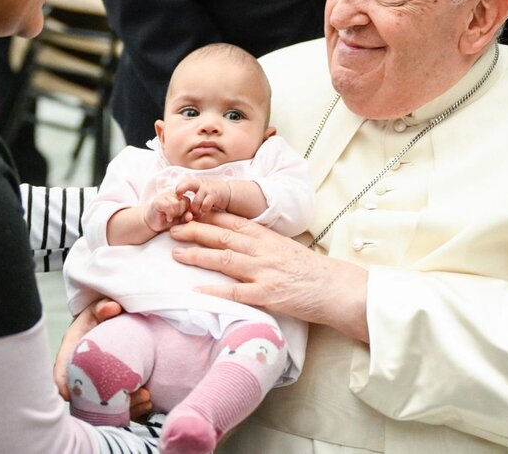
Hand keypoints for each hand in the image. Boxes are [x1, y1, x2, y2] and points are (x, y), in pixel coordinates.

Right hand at [53, 299, 152, 418]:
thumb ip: (102, 307)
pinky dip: (136, 409)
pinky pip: (121, 408)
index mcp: (73, 353)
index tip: (67, 394)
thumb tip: (112, 308)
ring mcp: (99, 386)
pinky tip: (148, 402)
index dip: (62, 382)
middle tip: (124, 398)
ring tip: (146, 396)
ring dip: (125, 407)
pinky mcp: (115, 392)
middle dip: (102, 403)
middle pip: (85, 395)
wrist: (114, 325)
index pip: (62, 369)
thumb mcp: (97, 309)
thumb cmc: (100, 318)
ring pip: (105, 406)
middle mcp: (84, 373)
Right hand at [147, 190, 190, 231]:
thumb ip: (186, 217)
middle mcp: (172, 194)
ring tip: (170, 217)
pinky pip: (168, 206)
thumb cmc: (168, 220)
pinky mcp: (158, 201)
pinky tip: (168, 218)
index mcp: (180, 196)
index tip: (180, 217)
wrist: (153, 224)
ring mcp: (165, 196)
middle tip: (174, 217)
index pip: (189, 201)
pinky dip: (169, 214)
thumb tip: (190, 216)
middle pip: (184, 201)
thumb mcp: (180, 220)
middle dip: (181, 213)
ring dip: (174, 214)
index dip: (186, 211)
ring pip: (176, 203)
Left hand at [170, 211, 371, 342]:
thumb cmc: (309, 270)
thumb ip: (260, 243)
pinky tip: (196, 292)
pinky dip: (215, 291)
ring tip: (176, 254)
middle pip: (222, 237)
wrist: (335, 288)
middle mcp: (262, 250)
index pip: (232, 222)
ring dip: (198, 255)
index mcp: (266, 237)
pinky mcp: (268, 294)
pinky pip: (236, 292)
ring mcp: (264, 272)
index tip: (187, 211)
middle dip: (195, 231)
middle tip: (172, 228)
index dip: (207, 216)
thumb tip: (236, 240)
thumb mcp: (283, 247)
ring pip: (225, 260)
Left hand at [175, 177, 230, 217]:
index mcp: (196, 182)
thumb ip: (191, 192)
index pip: (183, 182)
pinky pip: (205, 205)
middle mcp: (201, 184)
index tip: (176, 196)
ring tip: (196, 212)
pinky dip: (203, 210)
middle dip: (181, 190)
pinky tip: (205, 211)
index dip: (178, 189)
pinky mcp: (214, 195)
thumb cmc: (211, 194)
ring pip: (195, 201)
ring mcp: (207, 189)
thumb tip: (178, 201)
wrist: (229, 193)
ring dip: (194, 209)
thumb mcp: (200, 189)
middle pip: (187, 184)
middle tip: (179, 198)